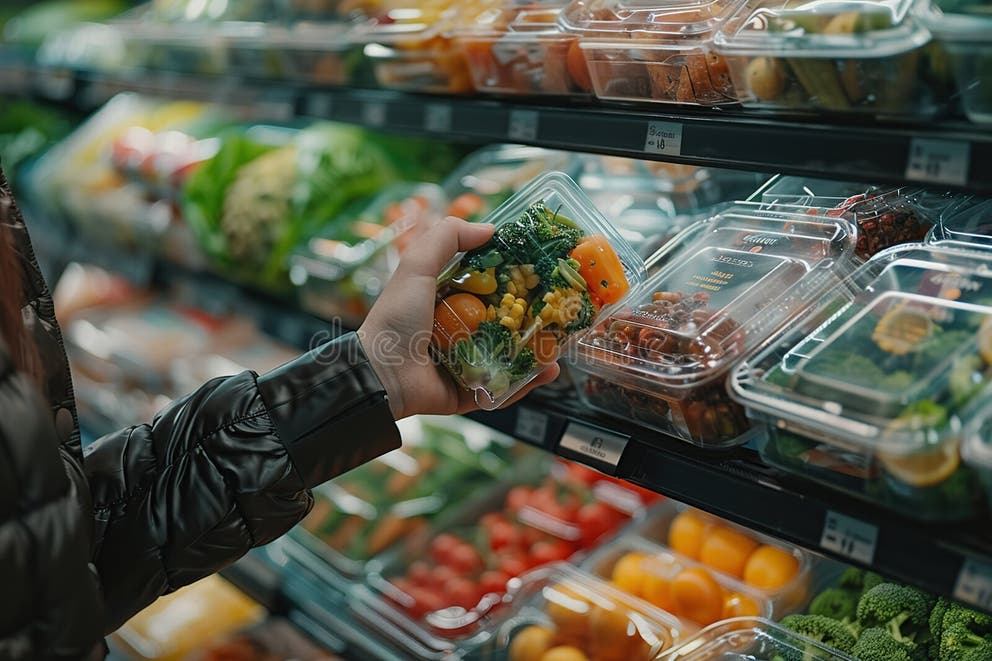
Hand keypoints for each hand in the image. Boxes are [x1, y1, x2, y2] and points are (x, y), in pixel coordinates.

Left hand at [359, 216, 559, 419]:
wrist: (381, 372)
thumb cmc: (396, 317)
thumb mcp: (417, 266)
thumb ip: (447, 238)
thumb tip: (490, 228)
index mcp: (449, 303)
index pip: (491, 288)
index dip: (517, 280)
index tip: (543, 273)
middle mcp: (461, 333)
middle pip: (507, 323)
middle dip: (535, 318)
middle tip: (560, 310)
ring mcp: (468, 365)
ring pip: (512, 357)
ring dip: (539, 351)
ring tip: (560, 343)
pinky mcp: (471, 393)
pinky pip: (505, 388)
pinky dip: (528, 383)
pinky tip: (547, 371)